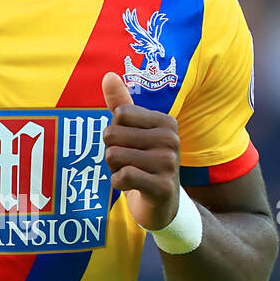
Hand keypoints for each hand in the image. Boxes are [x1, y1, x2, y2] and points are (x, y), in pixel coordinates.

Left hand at [101, 71, 180, 231]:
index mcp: (165, 121)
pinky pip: (123, 177)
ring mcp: (169, 164)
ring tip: (132, 174)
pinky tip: (132, 187)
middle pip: (112, 135)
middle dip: (111, 152)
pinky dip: (118, 183)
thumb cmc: (144, 163)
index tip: (130, 146)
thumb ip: (121, 104)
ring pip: (113, 156)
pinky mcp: (162, 187)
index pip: (119, 115)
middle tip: (129, 163)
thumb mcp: (134, 132)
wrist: (163, 205)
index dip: (115, 132)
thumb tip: (108, 76)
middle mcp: (171, 139)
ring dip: (114, 169)